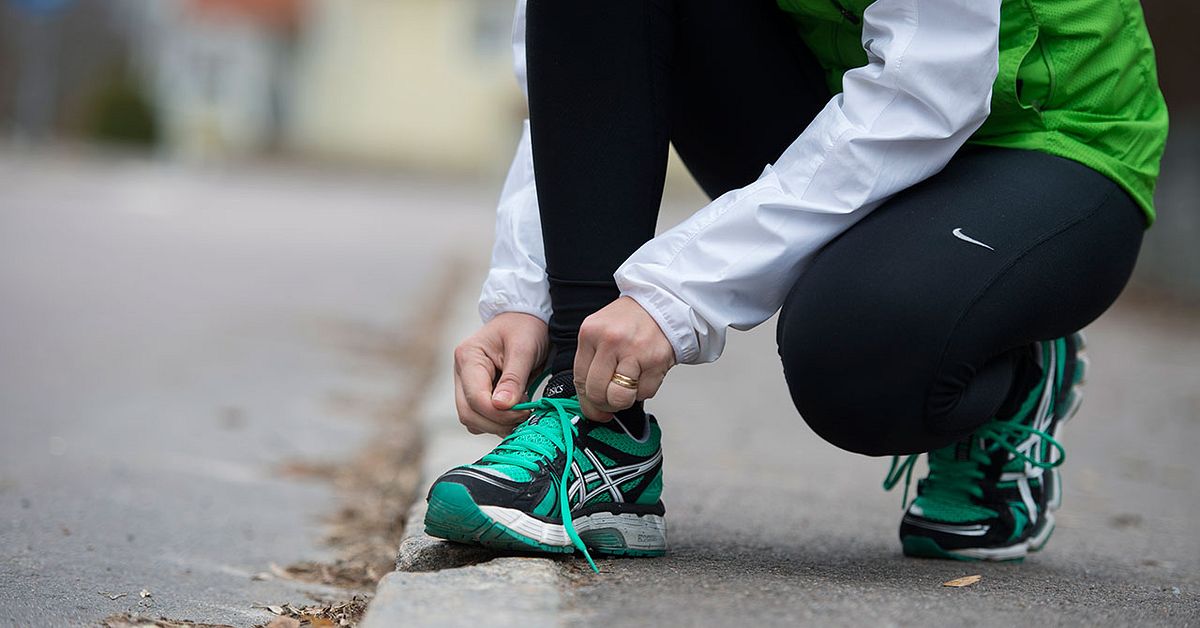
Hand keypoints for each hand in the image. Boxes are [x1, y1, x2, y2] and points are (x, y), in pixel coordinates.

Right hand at [453, 312, 548, 435]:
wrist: (527, 318)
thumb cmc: (525, 327)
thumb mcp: (524, 349)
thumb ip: (513, 379)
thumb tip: (501, 406)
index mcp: (468, 357)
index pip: (475, 398)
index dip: (499, 413)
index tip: (525, 411)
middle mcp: (462, 373)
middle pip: (468, 413)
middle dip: (497, 423)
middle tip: (525, 416)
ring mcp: (467, 384)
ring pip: (472, 420)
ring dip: (497, 425)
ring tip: (521, 412)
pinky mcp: (476, 392)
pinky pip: (481, 418)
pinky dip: (497, 422)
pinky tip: (515, 411)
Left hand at [574, 296, 674, 420]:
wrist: (662, 304)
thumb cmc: (629, 320)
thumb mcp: (599, 331)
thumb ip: (591, 361)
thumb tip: (589, 401)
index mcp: (590, 333)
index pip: (580, 380)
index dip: (586, 401)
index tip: (592, 407)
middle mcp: (611, 341)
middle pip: (597, 393)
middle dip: (603, 405)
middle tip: (610, 401)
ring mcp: (634, 351)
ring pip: (620, 398)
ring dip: (623, 401)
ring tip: (626, 390)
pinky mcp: (656, 361)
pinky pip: (644, 393)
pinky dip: (643, 391)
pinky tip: (643, 376)